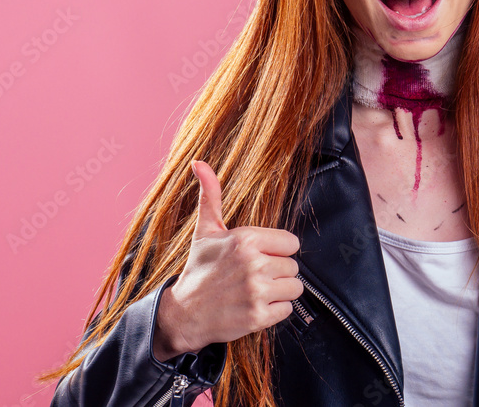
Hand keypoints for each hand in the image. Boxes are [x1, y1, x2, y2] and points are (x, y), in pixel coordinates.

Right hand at [152, 160, 303, 360]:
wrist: (183, 314)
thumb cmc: (199, 270)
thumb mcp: (206, 231)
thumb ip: (211, 196)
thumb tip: (199, 163)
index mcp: (247, 239)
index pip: (292, 243)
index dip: (278, 251)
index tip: (260, 257)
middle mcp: (254, 263)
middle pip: (293, 266)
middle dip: (277, 272)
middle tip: (253, 277)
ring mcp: (257, 291)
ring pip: (295, 288)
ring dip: (279, 292)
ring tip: (255, 292)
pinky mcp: (258, 316)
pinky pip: (287, 309)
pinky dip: (275, 311)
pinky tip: (254, 307)